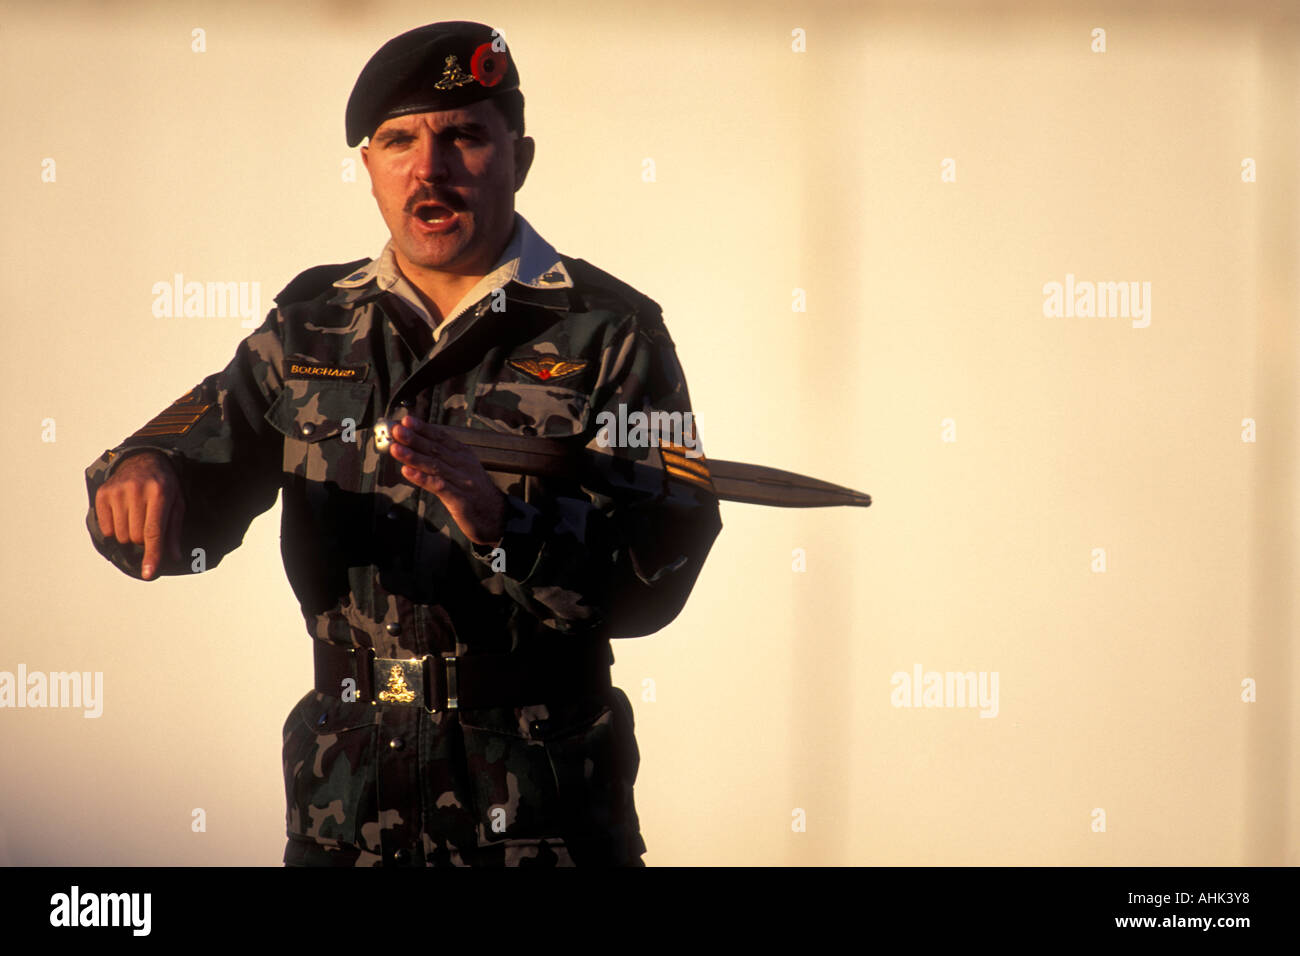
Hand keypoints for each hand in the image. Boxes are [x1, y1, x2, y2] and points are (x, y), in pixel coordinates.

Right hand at [94, 451, 183, 579]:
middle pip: (135, 537)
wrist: (144, 460)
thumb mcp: (177, 504)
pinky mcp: (103, 493)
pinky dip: (115, 528)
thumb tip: (174, 557)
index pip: (153, 532)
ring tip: (136, 516)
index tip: (148, 573)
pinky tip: (123, 513)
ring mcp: (117, 491)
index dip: (152, 554)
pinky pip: (106, 528)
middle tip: (147, 524)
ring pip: (120, 535)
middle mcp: (136, 491)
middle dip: (142, 539)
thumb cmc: (164, 486)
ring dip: (129, 535)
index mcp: (159, 493)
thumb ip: (173, 531)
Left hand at [388, 415, 506, 545]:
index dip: (424, 428)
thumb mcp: (463, 470)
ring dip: (414, 456)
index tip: (407, 419)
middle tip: (396, 430)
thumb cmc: (475, 493)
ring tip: (396, 448)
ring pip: (435, 466)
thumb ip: (443, 459)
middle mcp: (464, 465)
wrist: (497, 516)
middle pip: (436, 449)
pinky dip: (422, 478)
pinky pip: (438, 486)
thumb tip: (418, 447)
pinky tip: (408, 472)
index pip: (442, 438)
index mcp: (464, 455)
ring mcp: (462, 481)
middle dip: (414, 438)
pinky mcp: (460, 499)